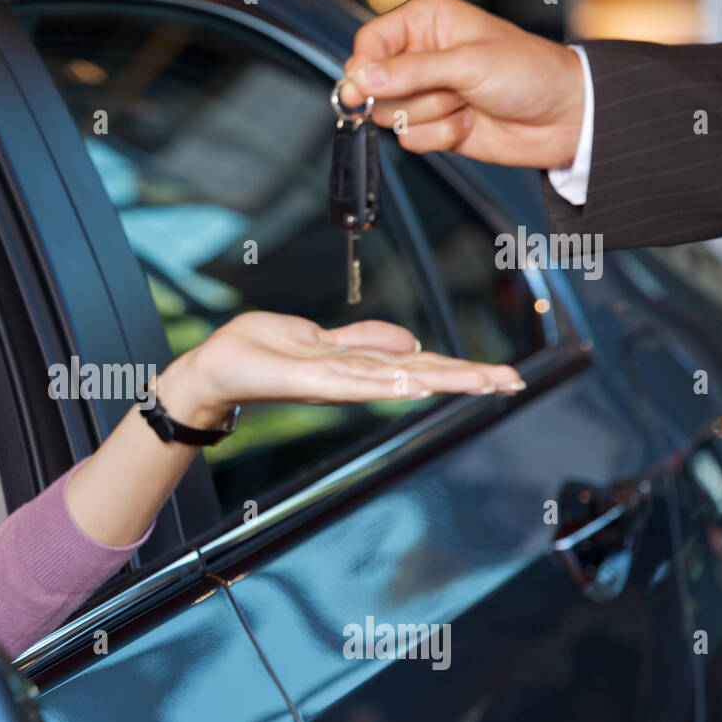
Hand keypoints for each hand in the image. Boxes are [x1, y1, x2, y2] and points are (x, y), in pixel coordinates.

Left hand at [155, 311, 523, 425]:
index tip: (502, 375)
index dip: (460, 369)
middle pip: (415, 374)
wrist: (212, 369)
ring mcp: (328, 380)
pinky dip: (378, 380)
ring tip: (477, 382)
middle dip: (463, 378)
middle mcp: (348, 377)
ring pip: (390, 377)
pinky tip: (410, 380)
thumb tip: (410, 342)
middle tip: (509, 383)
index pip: (417, 364)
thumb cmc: (259, 354)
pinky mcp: (302, 379)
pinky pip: (347, 378)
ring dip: (435, 379)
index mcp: (355, 365)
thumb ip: (364, 340)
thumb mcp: (320, 338)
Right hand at [338, 0, 584, 169]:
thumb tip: (362, 77)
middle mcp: (421, 56)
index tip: (363, 88)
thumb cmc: (530, 73)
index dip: (364, 66)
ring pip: (391, 115)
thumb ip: (410, 71)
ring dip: (431, 115)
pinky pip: (410, 140)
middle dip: (411, 93)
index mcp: (427, 22)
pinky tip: (469, 121)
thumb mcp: (468, 63)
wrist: (562, 117)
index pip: (370, 41)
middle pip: (374, 84)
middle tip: (446, 88)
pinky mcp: (432, 125)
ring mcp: (426, 93)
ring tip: (466, 102)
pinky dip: (441, 136)